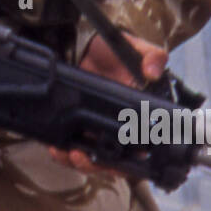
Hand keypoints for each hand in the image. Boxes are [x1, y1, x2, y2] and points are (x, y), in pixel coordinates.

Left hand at [48, 32, 167, 177]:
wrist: (85, 45)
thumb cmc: (115, 51)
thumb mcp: (137, 48)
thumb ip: (152, 56)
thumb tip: (153, 72)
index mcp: (141, 117)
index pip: (143, 148)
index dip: (134, 160)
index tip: (121, 160)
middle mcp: (121, 128)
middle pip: (117, 161)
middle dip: (102, 165)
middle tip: (86, 157)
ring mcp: (98, 130)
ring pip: (94, 159)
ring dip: (83, 163)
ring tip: (71, 154)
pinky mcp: (77, 128)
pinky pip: (72, 148)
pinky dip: (64, 154)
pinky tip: (57, 149)